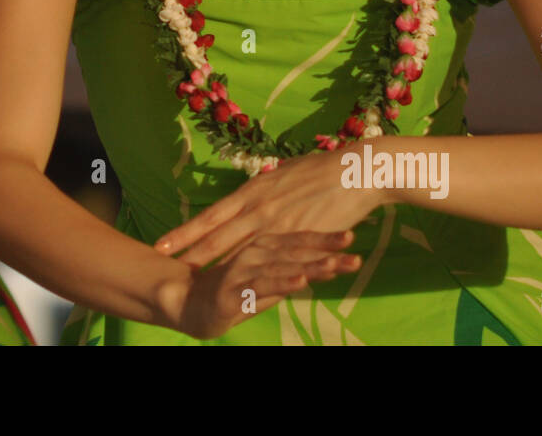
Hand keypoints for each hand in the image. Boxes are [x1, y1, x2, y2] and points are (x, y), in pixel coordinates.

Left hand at [154, 150, 383, 267]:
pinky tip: (240, 290)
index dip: (185, 232)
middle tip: (163, 266)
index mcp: (252, 192)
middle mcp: (258, 209)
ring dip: (214, 268)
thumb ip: (263, 191)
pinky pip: (273, 261)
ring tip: (191, 283)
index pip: (211, 216)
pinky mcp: (299, 238)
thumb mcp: (282, 175)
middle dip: (188, 252)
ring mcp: (278, 225)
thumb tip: (249, 197)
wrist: (355, 171)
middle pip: (216, 236)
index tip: (162, 244)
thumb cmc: (321, 170)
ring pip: (239, 252)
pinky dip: (254, 275)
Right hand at [169, 231, 362, 339]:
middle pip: (297, 250)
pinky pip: (262, 283)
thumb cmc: (226, 289)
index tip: (353, 238)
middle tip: (357, 256)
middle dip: (328, 252)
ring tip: (338, 266)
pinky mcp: (233, 287)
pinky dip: (282, 280)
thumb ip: (284, 267)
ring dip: (312, 265)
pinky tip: (301, 281)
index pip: (300, 239)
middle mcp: (254, 249)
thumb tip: (315, 264)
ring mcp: (243, 266)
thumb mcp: (262, 276)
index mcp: (263, 241)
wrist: (185, 301)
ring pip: (283, 264)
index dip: (326, 239)